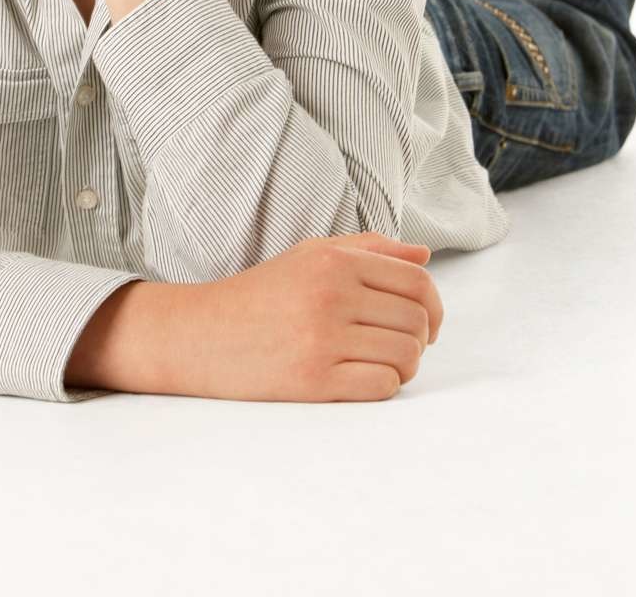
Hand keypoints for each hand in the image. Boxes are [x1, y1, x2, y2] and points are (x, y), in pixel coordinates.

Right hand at [177, 232, 442, 401]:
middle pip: (416, 322)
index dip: (434, 307)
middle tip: (394, 344)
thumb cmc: (260, 294)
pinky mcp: (313, 381)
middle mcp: (331, 295)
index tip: (427, 324)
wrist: (200, 334)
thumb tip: (423, 257)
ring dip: (404, 364)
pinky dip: (384, 385)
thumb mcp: (309, 255)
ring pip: (406, 356)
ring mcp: (322, 339)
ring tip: (378, 361)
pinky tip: (361, 377)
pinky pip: (382, 386)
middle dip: (419, 338)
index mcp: (333, 261)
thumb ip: (369, 249)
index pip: (417, 283)